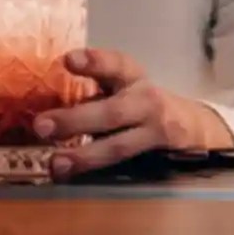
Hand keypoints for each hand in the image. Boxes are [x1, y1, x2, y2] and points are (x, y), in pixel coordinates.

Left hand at [33, 49, 233, 179]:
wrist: (192, 124)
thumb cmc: (142, 102)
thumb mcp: (124, 86)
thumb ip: (94, 92)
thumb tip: (49, 106)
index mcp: (132, 76)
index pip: (115, 64)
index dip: (94, 62)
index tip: (69, 59)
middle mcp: (145, 99)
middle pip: (111, 111)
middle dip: (75, 120)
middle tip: (41, 126)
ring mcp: (154, 129)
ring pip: (118, 145)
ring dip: (84, 156)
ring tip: (55, 163)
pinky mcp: (158, 153)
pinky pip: (124, 163)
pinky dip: (96, 169)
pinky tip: (71, 175)